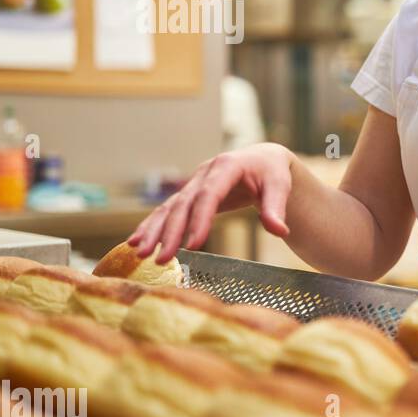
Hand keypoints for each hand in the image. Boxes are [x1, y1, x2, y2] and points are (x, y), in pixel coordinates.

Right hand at [128, 143, 294, 262]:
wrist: (262, 159)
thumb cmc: (272, 172)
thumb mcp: (280, 185)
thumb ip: (276, 208)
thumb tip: (279, 231)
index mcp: (227, 166)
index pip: (210, 195)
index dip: (200, 219)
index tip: (194, 244)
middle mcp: (205, 173)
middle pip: (184, 204)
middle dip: (171, 232)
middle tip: (161, 258)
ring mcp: (194, 183)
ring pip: (169, 207)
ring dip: (153, 230)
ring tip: (139, 252)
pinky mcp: (190, 195)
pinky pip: (168, 211)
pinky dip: (152, 226)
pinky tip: (137, 242)